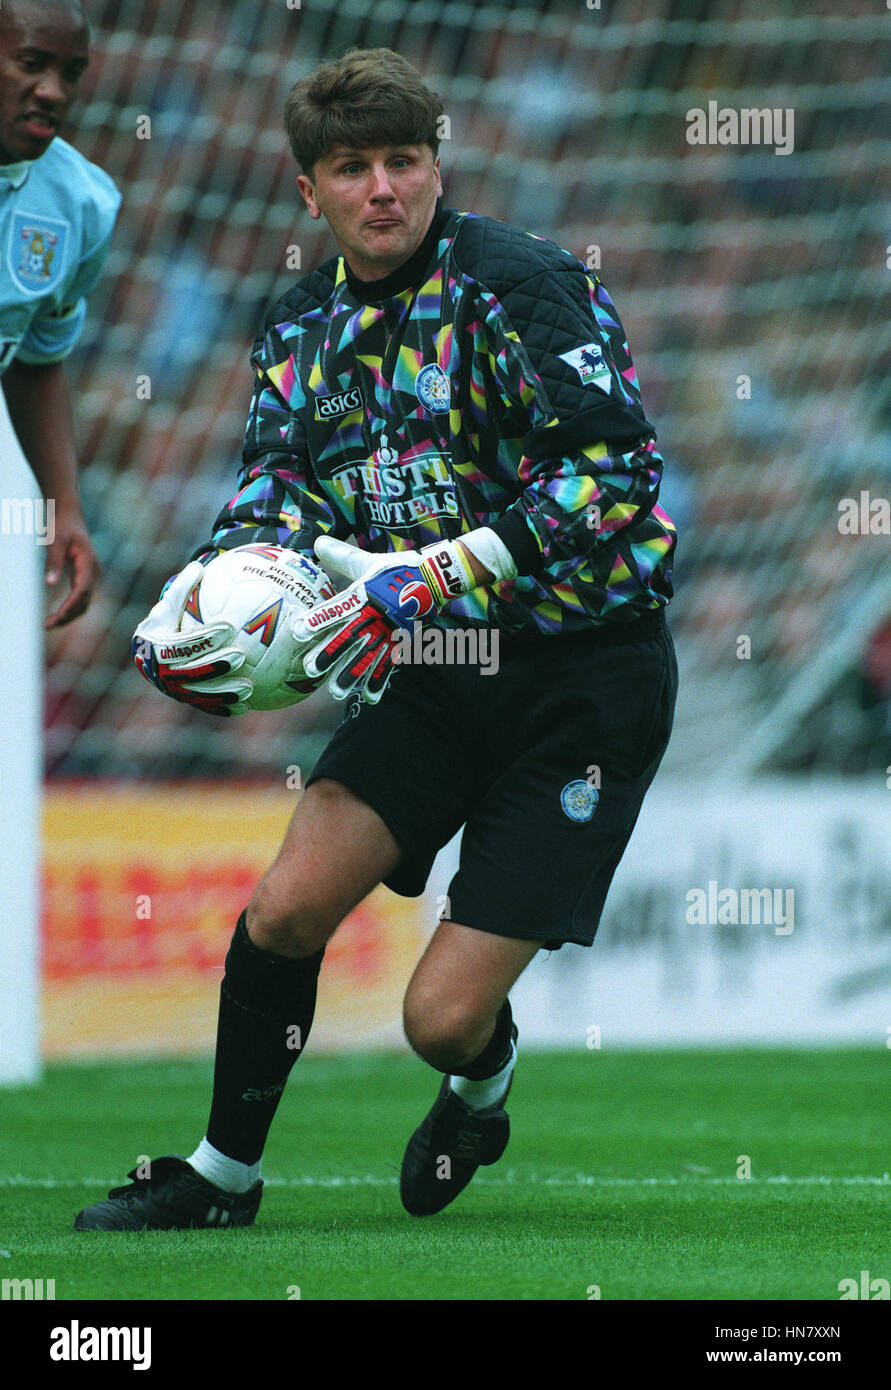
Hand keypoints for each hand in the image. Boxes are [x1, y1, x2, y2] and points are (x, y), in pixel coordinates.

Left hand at [44, 509, 100, 629]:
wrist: (69, 514)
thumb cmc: (62, 525)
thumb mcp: (55, 541)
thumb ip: (53, 562)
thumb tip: (50, 584)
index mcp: (88, 563)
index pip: (82, 590)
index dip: (70, 605)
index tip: (57, 617)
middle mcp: (93, 572)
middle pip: (84, 601)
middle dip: (68, 616)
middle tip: (47, 625)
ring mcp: (90, 575)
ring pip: (83, 603)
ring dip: (69, 615)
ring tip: (49, 623)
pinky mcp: (83, 577)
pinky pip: (79, 598)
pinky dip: (70, 609)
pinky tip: (57, 615)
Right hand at [131, 562, 252, 716]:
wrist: (148, 654)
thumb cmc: (165, 623)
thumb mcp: (168, 605)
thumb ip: (183, 588)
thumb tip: (199, 565)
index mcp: (158, 647)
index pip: (183, 643)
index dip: (205, 636)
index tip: (228, 626)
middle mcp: (162, 672)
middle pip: (191, 671)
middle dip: (216, 666)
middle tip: (240, 656)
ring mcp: (174, 689)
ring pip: (200, 693)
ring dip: (224, 692)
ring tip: (249, 687)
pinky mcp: (185, 700)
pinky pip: (206, 706)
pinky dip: (224, 707)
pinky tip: (246, 707)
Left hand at [293, 536, 476, 703]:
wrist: (434, 577)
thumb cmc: (395, 570)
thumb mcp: (367, 561)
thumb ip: (341, 555)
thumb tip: (316, 541)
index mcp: (363, 595)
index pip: (336, 609)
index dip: (317, 620)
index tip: (298, 632)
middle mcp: (373, 616)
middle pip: (349, 638)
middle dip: (330, 654)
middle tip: (311, 669)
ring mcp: (388, 631)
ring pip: (367, 657)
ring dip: (350, 675)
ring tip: (335, 692)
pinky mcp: (400, 642)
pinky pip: (388, 664)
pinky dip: (378, 681)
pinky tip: (368, 697)